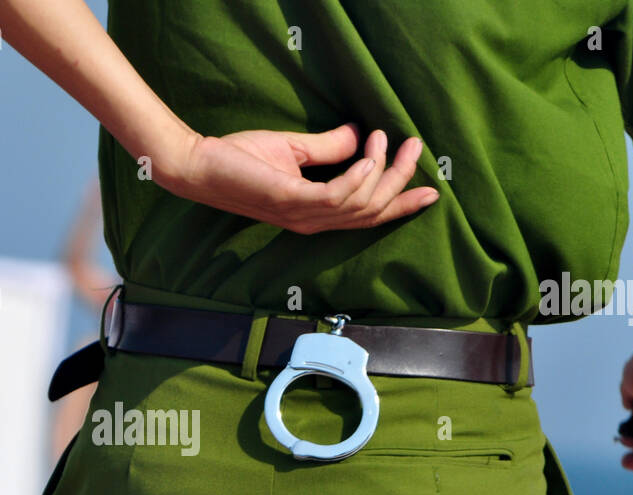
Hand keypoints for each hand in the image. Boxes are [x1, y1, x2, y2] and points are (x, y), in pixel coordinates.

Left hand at [158, 125, 437, 234]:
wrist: (201, 165)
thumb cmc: (239, 159)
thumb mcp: (292, 150)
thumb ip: (328, 147)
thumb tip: (359, 134)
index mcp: (316, 213)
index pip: (367, 214)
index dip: (401, 205)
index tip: (431, 189)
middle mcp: (314, 221)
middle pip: (372, 211)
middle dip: (400, 182)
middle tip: (414, 147)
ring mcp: (303, 214)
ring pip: (361, 205)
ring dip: (382, 171)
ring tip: (386, 138)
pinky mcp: (291, 201)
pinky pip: (338, 195)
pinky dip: (359, 176)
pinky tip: (368, 153)